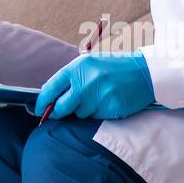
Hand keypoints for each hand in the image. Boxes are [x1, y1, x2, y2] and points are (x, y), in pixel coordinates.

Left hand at [34, 52, 155, 119]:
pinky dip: (97, 113)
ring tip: (96, 98)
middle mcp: (86, 82)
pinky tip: (106, 102)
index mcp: (77, 67)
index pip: (51, 87)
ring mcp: (99, 96)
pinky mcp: (111, 108)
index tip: (39, 109)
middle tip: (59, 112)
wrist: (145, 72)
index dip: (42, 101)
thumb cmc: (113, 68)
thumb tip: (50, 97)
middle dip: (58, 112)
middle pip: (61, 107)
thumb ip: (71, 78)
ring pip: (79, 114)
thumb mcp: (89, 64)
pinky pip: (95, 118)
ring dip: (82, 110)